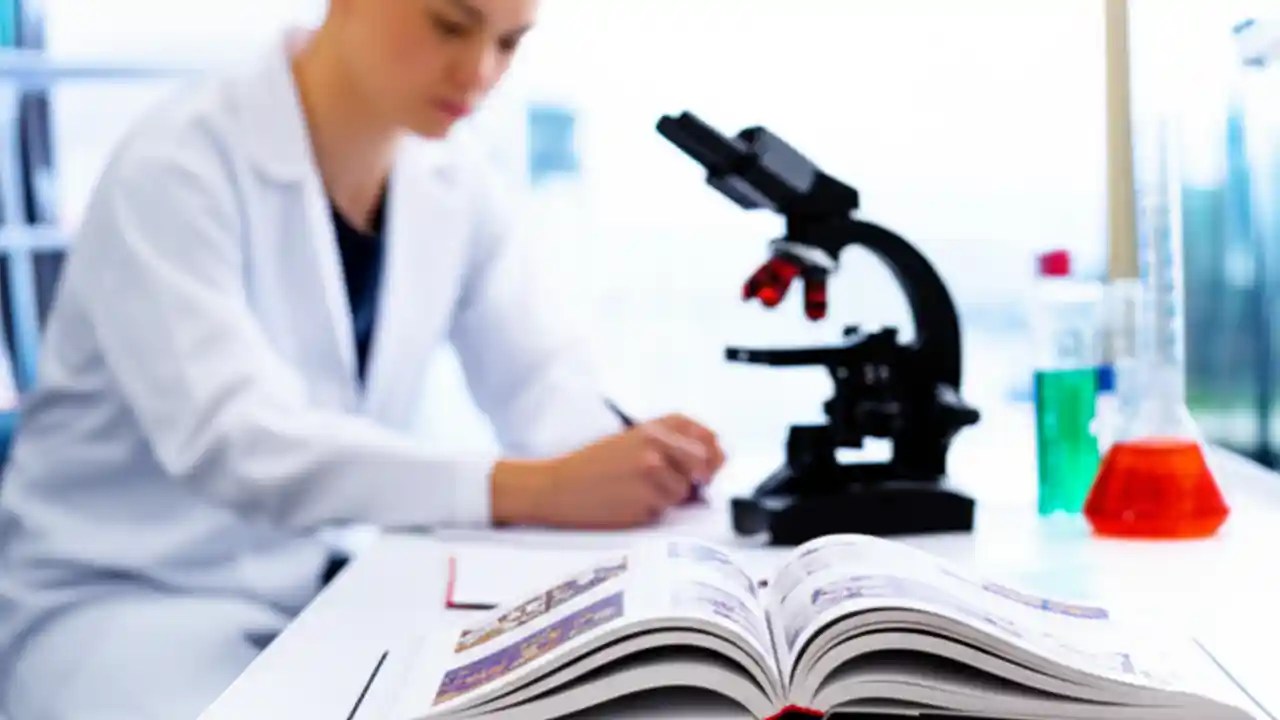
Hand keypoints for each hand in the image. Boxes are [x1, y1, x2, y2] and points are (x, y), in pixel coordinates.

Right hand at [491, 414, 725, 529]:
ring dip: (670, 498)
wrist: (558, 487)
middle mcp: (655, 447)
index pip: (702, 433)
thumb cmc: (592, 466)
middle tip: (683, 485)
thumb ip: (667, 444)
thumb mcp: (629, 440)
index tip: (713, 460)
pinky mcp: (646, 502)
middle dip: (698, 477)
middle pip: (703, 463)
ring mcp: (652, 475)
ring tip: (638, 492)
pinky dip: (653, 511)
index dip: (712, 448)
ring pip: (684, 492)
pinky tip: (629, 503)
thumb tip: (711, 461)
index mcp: (652, 428)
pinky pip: (665, 511)